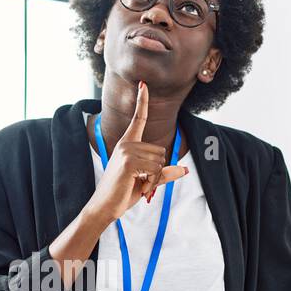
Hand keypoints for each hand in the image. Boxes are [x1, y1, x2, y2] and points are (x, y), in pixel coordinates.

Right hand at [86, 80, 189, 223]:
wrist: (105, 206)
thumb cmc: (124, 192)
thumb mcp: (148, 180)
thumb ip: (164, 173)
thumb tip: (185, 169)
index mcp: (128, 144)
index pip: (139, 119)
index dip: (142, 101)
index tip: (143, 84)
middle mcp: (127, 144)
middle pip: (161, 151)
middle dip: (157, 171)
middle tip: (141, 182)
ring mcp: (127, 151)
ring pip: (160, 161)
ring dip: (155, 178)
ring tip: (138, 185)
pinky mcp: (128, 162)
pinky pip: (155, 169)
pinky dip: (152, 182)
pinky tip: (139, 187)